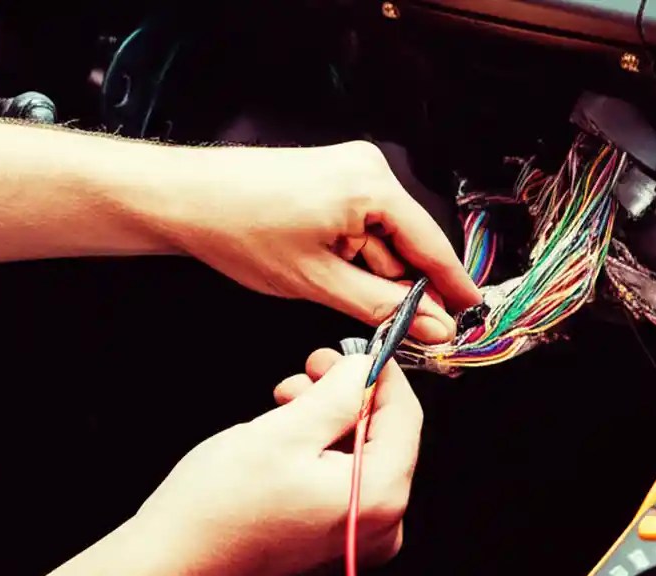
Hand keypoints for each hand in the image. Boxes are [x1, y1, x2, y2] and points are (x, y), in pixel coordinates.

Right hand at [134, 348, 421, 575]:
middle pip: (384, 437)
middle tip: (310, 369)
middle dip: (347, 396)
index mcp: (380, 498)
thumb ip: (338, 393)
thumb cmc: (218, 508)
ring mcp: (357, 541)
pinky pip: (342, 483)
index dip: (378, 375)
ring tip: (286, 402)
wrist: (172, 565)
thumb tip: (365, 368)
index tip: (353, 350)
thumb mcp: (284, 431)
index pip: (405, 417)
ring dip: (329, 420)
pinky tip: (287, 434)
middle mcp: (381, 527)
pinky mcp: (332, 544)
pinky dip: (320, 451)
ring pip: (361, 456)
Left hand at [168, 141, 481, 342]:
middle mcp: (369, 168)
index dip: (452, 286)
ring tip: (319, 281)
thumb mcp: (318, 282)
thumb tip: (434, 327)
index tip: (471, 315)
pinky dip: (348, 255)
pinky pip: (357, 226)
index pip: (431, 244)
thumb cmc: (241, 230)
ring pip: (379, 240)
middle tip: (387, 326)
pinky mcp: (329, 178)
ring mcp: (348, 169)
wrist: (184, 198)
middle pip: (405, 244)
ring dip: (364, 272)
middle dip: (396, 285)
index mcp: (373, 186)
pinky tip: (318, 267)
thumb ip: (382, 307)